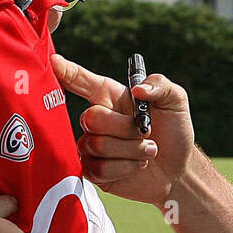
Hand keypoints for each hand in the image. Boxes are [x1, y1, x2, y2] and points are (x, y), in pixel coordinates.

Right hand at [52, 53, 195, 205]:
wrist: (178, 169)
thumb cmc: (174, 131)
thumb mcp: (176, 101)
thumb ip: (160, 85)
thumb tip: (138, 89)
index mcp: (110, 96)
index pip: (81, 81)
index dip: (66, 72)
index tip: (53, 61)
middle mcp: (96, 118)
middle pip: (90, 117)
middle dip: (124, 128)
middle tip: (146, 133)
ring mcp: (91, 145)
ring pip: (97, 145)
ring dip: (131, 150)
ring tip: (147, 151)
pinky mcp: (92, 171)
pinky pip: (99, 168)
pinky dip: (125, 168)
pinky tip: (136, 166)